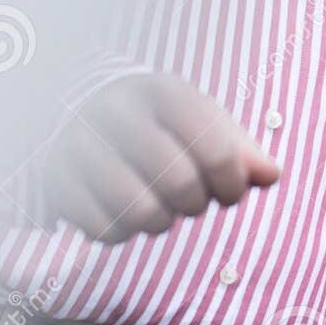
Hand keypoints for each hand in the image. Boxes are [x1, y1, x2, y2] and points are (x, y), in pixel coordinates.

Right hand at [42, 73, 279, 242]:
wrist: (81, 109)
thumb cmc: (161, 123)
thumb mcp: (203, 123)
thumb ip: (241, 150)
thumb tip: (271, 176)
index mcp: (166, 92)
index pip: (217, 150)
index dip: (232, 184)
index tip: (229, 193)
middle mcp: (118, 112)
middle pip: (179, 184)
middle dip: (196, 204)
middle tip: (192, 202)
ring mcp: (80, 144)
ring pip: (140, 212)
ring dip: (161, 222)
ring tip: (161, 209)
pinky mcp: (55, 178)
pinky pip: (104, 230)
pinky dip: (123, 232)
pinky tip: (124, 213)